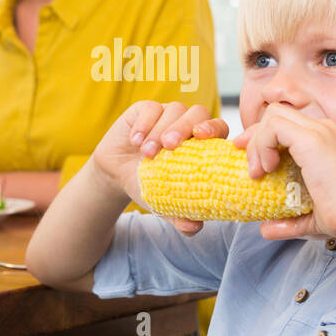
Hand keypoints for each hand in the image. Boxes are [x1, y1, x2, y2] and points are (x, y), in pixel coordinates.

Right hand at [91, 100, 227, 236]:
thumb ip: (180, 215)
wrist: (117, 176)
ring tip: (147, 154)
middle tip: (169, 147)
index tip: (202, 137)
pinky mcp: (144, 110)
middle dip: (184, 127)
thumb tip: (194, 227)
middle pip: (198, 113)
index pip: (218, 128)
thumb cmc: (149, 185)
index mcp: (201, 143)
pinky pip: (149, 108)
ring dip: (160, 131)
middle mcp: (187, 124)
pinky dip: (144, 124)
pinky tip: (135, 141)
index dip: (214, 129)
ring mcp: (166, 114)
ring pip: (173, 110)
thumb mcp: (164, 203)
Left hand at [233, 104, 335, 241]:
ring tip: (259, 172)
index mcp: (324, 139)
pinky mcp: (311, 139)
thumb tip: (265, 229)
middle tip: (252, 168)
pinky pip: (273, 126)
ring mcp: (318, 131)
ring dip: (257, 143)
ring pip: (272, 116)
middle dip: (255, 136)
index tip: (252, 162)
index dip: (262, 138)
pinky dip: (262, 144)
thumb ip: (286, 220)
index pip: (285, 123)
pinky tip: (268, 168)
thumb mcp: (307, 215)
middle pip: (276, 113)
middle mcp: (322, 129)